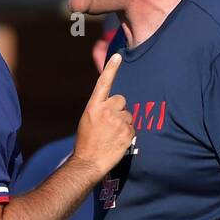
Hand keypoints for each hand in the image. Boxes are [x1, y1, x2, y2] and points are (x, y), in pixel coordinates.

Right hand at [72, 53, 133, 180]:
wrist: (88, 162)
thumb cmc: (86, 143)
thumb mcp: (87, 121)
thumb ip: (99, 109)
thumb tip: (113, 105)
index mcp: (93, 106)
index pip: (104, 83)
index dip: (111, 68)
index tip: (118, 56)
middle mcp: (106, 110)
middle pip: (121, 100)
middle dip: (119, 110)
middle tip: (109, 125)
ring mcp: (118, 120)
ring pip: (128, 115)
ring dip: (123, 123)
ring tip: (112, 136)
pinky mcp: (128, 131)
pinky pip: (133, 127)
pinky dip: (128, 134)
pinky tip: (118, 142)